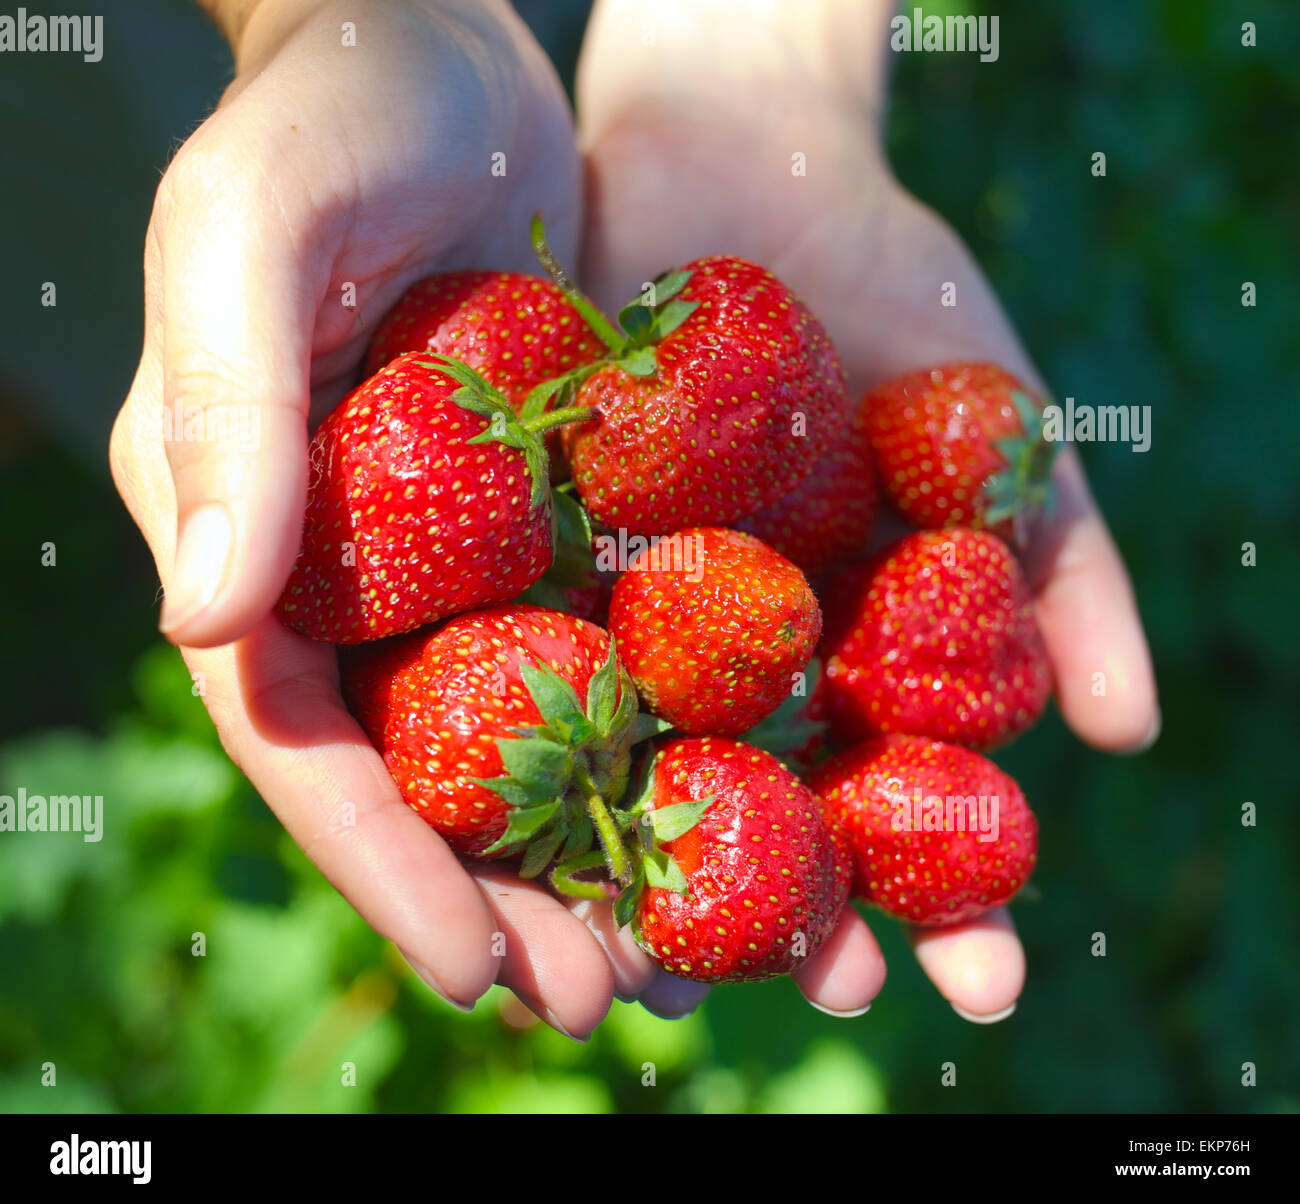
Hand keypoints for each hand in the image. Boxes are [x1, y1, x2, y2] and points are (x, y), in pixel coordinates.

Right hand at [109, 0, 653, 1039]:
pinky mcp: (552, 512)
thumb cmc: (327, 115)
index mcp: (248, 533)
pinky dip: (659, 732)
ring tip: (681, 962)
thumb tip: (198, 616)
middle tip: (604, 1006)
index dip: (380, 863)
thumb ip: (223, 412)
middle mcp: (347, 567)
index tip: (472, 969)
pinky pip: (608, 641)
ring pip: (523, 735)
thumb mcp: (250, 233)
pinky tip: (730, 804)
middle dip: (504, 895)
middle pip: (424, 770)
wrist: (439, 46)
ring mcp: (455, 550)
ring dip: (592, 852)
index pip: (302, 738)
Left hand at [575, 0, 1158, 1020]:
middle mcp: (735, 652)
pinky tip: (531, 838)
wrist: (739, 150)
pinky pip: (517, 665)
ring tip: (661, 979)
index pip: (906, 798)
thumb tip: (1128, 740)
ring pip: (637, 773)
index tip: (981, 985)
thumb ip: (1067, 568)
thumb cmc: (891, 280)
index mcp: (851, 642)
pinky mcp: (526, 555)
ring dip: (651, 879)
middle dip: (798, 912)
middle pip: (771, 811)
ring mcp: (627, 612)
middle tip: (823, 999)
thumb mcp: (1003, 421)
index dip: (948, 896)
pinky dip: (525, 750)